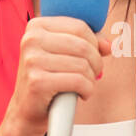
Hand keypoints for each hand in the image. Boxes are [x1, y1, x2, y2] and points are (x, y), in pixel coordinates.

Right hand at [5, 16, 111, 135]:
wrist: (27, 110)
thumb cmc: (49, 78)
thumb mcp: (64, 54)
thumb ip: (87, 43)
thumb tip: (108, 45)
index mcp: (36, 26)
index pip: (79, 27)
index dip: (95, 43)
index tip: (93, 57)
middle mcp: (31, 40)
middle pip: (83, 45)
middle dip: (96, 62)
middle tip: (93, 74)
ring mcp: (32, 60)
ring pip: (82, 64)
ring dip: (91, 78)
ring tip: (85, 85)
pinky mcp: (37, 81)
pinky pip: (78, 81)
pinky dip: (87, 90)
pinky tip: (82, 94)